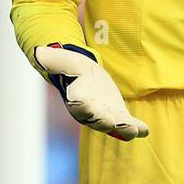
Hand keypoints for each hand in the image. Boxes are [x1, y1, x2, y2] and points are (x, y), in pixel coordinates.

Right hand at [34, 44, 148, 140]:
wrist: (82, 75)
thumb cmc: (69, 67)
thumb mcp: (61, 60)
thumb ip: (51, 59)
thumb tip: (38, 53)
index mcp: (76, 97)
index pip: (77, 103)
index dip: (80, 104)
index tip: (80, 102)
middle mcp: (89, 111)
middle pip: (97, 119)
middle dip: (105, 121)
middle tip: (114, 123)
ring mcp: (104, 114)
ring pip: (114, 124)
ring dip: (124, 128)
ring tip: (135, 130)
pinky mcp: (117, 113)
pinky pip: (127, 122)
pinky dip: (136, 128)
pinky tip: (145, 130)